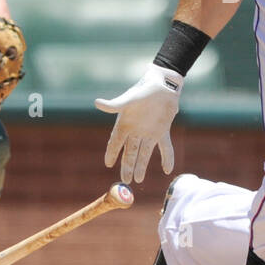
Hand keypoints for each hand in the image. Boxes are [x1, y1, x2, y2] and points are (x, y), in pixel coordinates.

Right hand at [94, 63, 182, 182]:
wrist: (163, 84)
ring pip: (144, 153)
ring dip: (141, 166)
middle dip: (127, 166)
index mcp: (125, 123)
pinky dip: (167, 158)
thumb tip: (97, 103)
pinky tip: (168, 170)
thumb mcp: (130, 97)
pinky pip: (165, 147)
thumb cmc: (145, 88)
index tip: (107, 164)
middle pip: (129, 152)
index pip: (115, 142)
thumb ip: (115, 104)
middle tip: (125, 181)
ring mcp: (149, 132)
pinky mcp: (162, 130)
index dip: (111, 153)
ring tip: (138, 180)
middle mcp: (136, 130)